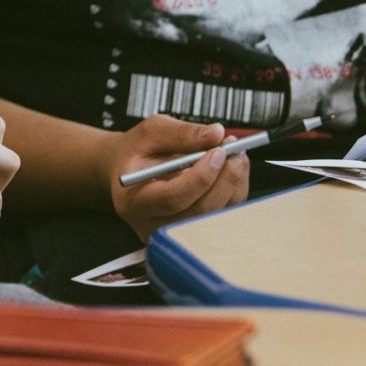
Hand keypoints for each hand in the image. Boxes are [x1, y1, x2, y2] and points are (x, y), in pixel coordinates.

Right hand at [106, 115, 249, 240]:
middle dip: (224, 179)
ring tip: (234, 155)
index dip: (201, 177)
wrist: (130, 173)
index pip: (173, 198)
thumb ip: (181, 133)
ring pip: (218, 215)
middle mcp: (153, 225)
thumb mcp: (150, 133)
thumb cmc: (137, 153)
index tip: (218, 151)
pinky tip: (231, 169)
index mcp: (135, 202)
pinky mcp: (195, 231)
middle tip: (234, 150)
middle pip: (200, 211)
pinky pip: (225, 215)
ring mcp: (175, 232)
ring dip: (234, 183)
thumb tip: (215, 133)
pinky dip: (235, 190)